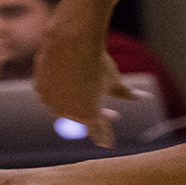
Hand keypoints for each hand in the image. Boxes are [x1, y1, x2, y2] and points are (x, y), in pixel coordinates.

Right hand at [34, 28, 142, 148]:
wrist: (70, 40)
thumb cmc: (96, 61)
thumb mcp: (114, 80)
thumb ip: (127, 93)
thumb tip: (146, 97)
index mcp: (87, 114)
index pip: (97, 132)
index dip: (103, 137)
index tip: (107, 144)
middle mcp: (67, 112)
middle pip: (78, 123)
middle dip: (91, 120)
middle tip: (108, 114)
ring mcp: (50, 101)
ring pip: (61, 112)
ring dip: (72, 109)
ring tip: (83, 100)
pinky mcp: (39, 88)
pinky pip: (49, 97)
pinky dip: (58, 95)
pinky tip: (65, 88)